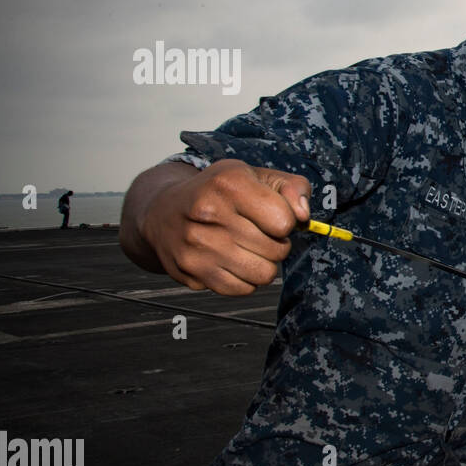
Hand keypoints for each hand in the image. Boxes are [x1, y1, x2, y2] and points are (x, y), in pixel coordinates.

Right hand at [140, 158, 311, 294]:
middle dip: (277, 244)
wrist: (162, 211)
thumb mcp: (257, 176)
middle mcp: (208, 213)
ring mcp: (196, 245)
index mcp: (228, 183)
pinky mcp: (190, 271)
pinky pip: (242, 289)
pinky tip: (231, 260)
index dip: (286, 220)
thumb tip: (304, 217)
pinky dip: (244, 279)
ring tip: (247, 247)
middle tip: (259, 233)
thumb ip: (293, 187)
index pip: (285, 221)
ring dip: (263, 264)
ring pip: (263, 275)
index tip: (271, 214)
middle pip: (277, 251)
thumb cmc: (219, 192)